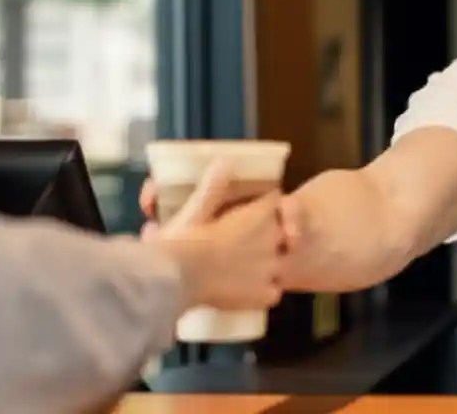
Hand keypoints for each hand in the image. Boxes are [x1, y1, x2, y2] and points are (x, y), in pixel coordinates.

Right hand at [142, 163, 286, 309]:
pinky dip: (262, 292)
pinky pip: (274, 292)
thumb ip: (214, 187)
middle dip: (268, 236)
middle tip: (241, 244)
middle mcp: (271, 239)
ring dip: (267, 265)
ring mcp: (271, 269)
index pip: (276, 201)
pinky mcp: (265, 295)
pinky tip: (244, 292)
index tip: (252, 213)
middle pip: (282, 232)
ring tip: (242, 270)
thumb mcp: (195, 210)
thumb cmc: (181, 242)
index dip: (265, 207)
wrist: (174, 281)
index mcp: (257, 214)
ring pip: (281, 263)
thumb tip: (225, 161)